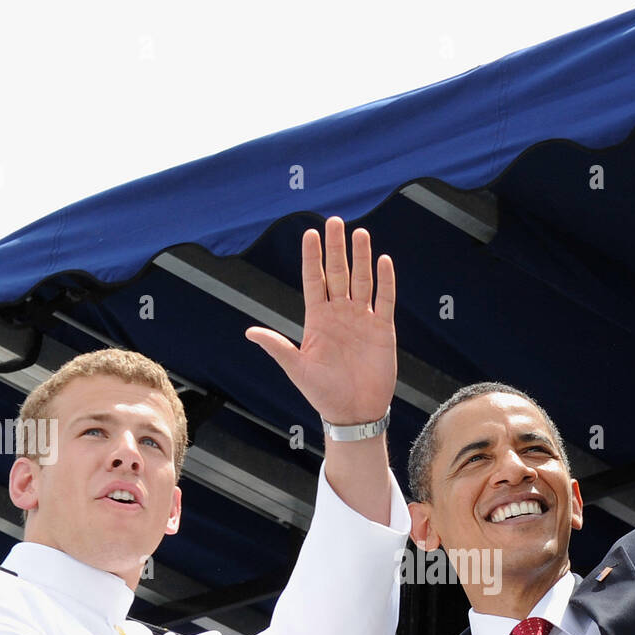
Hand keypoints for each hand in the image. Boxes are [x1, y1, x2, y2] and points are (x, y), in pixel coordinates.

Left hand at [245, 216, 396, 424]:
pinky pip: (384, 300)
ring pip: (362, 280)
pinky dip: (385, 281)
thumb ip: (278, 347)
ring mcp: (362, 319)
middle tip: (335, 221)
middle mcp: (340, 314)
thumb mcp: (297, 369)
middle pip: (338, 273)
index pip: (314, 280)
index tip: (310, 233)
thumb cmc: (323, 393)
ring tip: (360, 233)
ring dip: (361, 258)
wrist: (353, 412)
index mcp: (317, 319)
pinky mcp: (383, 329)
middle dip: (336, 247)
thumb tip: (250, 332)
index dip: (313, 257)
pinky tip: (384, 261)